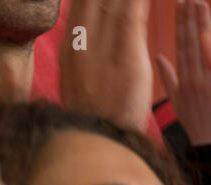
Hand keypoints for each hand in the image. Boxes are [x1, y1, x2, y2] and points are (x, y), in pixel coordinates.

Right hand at [60, 0, 154, 131]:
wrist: (97, 144)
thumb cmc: (96, 118)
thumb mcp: (82, 82)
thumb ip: (86, 55)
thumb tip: (88, 37)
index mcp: (72, 45)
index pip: (83, 2)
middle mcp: (81, 39)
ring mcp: (100, 47)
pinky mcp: (124, 56)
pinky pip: (132, 14)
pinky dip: (139, 0)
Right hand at [155, 0, 210, 145]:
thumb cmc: (196, 127)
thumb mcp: (177, 104)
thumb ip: (169, 79)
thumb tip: (159, 57)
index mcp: (181, 80)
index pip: (181, 45)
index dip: (181, 24)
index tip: (181, 3)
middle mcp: (193, 80)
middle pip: (191, 43)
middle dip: (190, 18)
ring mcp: (207, 85)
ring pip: (203, 50)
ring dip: (202, 26)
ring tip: (200, 3)